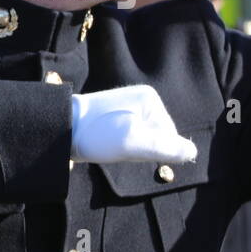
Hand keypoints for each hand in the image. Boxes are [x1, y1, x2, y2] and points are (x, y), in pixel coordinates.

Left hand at [70, 85, 197, 164]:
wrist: (58, 129)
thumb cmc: (96, 134)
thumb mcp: (133, 142)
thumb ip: (164, 148)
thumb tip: (192, 152)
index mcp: (150, 99)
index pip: (168, 136)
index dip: (150, 150)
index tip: (126, 144)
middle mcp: (140, 100)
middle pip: (155, 138)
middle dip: (139, 149)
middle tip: (114, 145)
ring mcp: (127, 108)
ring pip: (141, 141)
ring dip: (128, 150)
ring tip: (108, 144)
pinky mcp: (114, 119)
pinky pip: (128, 139)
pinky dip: (119, 147)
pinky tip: (105, 144)